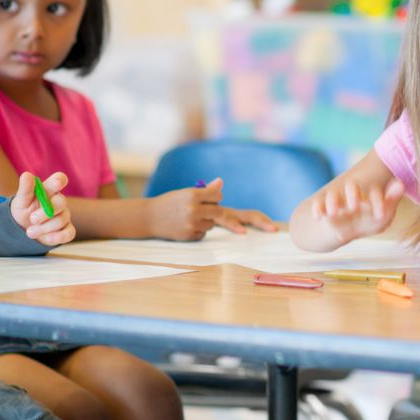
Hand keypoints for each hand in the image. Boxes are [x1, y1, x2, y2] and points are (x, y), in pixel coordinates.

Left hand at [11, 171, 75, 246]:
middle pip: (61, 202)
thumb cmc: (24, 209)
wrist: (23, 228)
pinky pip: (69, 233)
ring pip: (61, 220)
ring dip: (43, 228)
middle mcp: (59, 201)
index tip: (56, 183)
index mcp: (49, 190)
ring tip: (29, 232)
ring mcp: (64, 216)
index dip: (59, 180)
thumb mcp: (21, 200)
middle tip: (32, 219)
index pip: (59, 180)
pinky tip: (46, 238)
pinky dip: (57, 237)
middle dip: (45, 212)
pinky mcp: (67, 230)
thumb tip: (26, 175)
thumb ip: (25, 188)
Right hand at [147, 179, 279, 240]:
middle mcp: (193, 209)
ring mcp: (192, 224)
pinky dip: (200, 230)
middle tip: (271, 227)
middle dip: (242, 219)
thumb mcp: (186, 193)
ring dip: (208, 221)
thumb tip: (220, 183)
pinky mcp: (189, 236)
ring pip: (213, 223)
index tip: (222, 200)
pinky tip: (185, 227)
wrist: (148, 217)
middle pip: (222, 213)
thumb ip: (206, 192)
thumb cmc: (170, 203)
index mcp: (193, 195)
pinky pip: (204, 233)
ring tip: (189, 218)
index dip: (218, 198)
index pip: (217, 197)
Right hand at [309, 177, 404, 246]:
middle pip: (351, 189)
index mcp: (368, 193)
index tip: (379, 214)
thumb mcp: (381, 216)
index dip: (377, 202)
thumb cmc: (366, 222)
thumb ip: (391, 201)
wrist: (340, 229)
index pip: (373, 193)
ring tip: (333, 213)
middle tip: (355, 206)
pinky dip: (317, 209)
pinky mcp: (323, 207)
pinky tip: (318, 217)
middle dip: (352, 194)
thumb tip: (400, 183)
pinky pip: (318, 205)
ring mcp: (336, 201)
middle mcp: (351, 194)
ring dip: (332, 202)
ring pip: (333, 197)